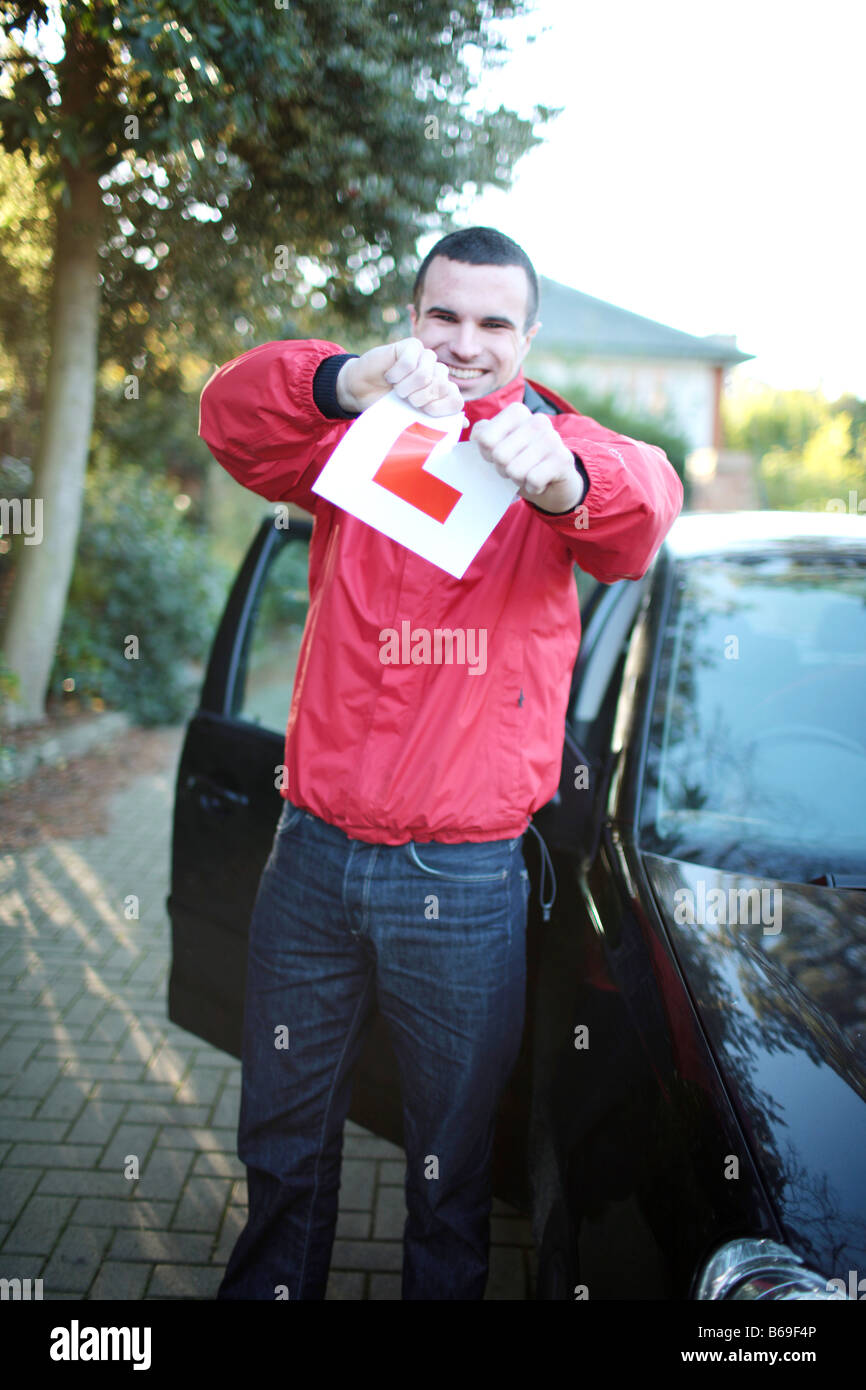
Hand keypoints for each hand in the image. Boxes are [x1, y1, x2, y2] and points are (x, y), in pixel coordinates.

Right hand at [336, 337, 464, 416]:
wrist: (363, 389)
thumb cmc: (388, 405)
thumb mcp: (412, 420)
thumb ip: (438, 423)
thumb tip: (464, 422)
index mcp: (443, 392)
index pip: (456, 399)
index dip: (438, 409)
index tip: (422, 412)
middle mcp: (438, 373)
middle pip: (440, 387)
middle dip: (419, 398)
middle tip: (405, 399)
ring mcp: (426, 358)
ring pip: (426, 374)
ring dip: (406, 387)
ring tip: (397, 388)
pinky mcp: (412, 346)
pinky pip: (410, 362)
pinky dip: (396, 374)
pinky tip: (390, 375)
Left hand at [471, 402, 584, 511]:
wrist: (552, 481)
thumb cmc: (518, 461)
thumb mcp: (497, 446)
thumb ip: (482, 435)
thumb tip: (475, 437)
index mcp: (517, 412)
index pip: (485, 438)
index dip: (486, 455)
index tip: (497, 456)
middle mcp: (537, 420)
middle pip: (499, 455)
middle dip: (503, 469)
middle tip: (514, 468)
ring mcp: (553, 438)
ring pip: (515, 470)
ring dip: (517, 480)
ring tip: (527, 474)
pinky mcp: (564, 458)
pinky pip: (533, 480)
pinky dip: (532, 488)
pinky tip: (539, 482)